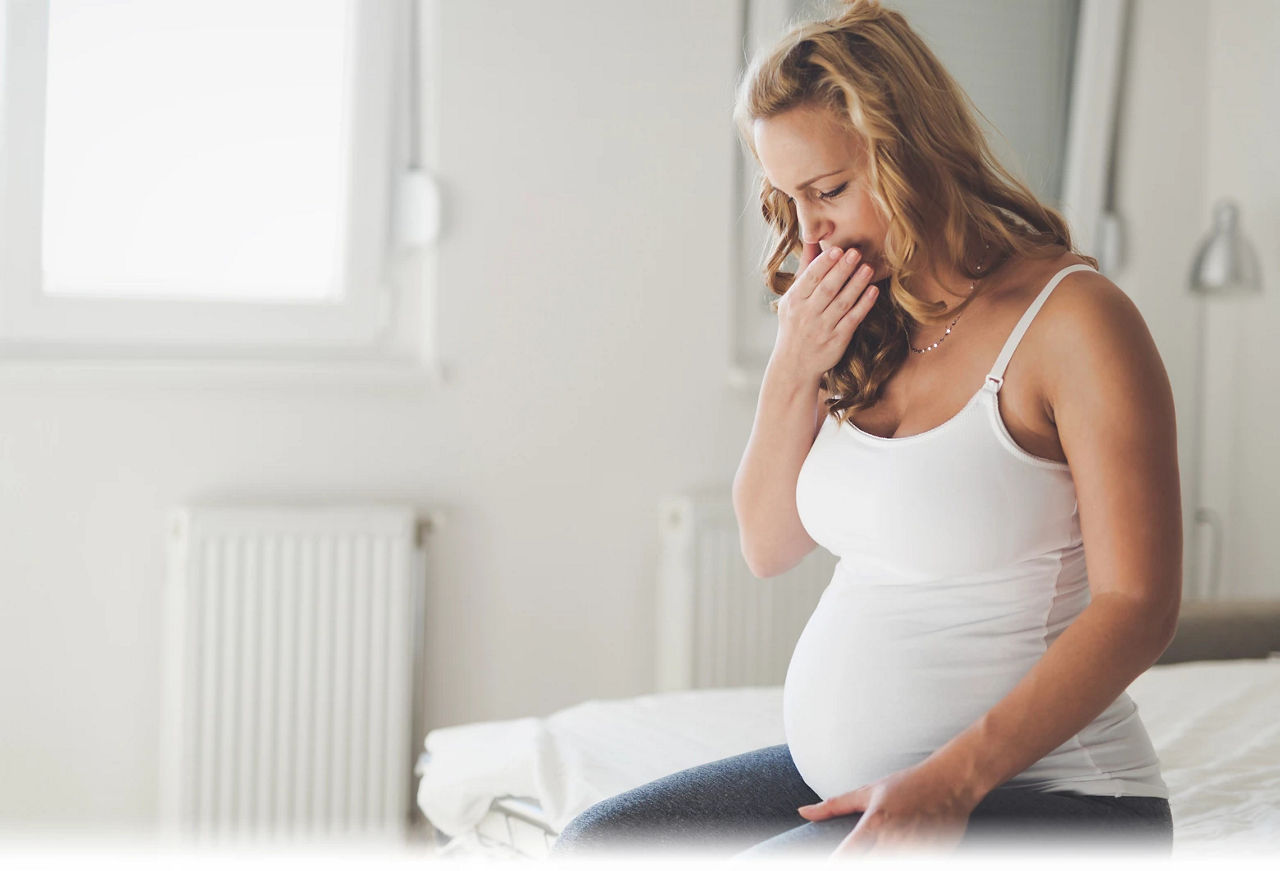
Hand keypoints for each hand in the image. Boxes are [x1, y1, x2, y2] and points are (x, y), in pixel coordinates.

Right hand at [772, 240, 879, 380]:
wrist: (794, 365)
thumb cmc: (794, 326)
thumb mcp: (791, 299)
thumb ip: (805, 270)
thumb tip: (811, 239)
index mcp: (794, 301)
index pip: (810, 279)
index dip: (824, 264)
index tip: (837, 249)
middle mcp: (807, 314)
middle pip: (827, 289)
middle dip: (842, 270)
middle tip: (856, 252)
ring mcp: (823, 328)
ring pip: (842, 303)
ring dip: (856, 284)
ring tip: (868, 268)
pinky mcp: (837, 340)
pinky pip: (852, 320)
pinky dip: (863, 305)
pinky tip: (873, 291)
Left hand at [796, 758, 979, 857]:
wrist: (953, 781)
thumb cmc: (907, 784)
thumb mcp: (868, 791)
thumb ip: (833, 806)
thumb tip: (802, 812)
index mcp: (875, 822)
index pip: (849, 854)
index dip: (837, 863)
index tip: (827, 865)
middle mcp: (895, 839)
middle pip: (871, 864)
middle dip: (863, 863)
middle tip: (856, 858)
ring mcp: (918, 850)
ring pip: (895, 866)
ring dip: (886, 862)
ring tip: (881, 851)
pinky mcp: (937, 856)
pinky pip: (919, 865)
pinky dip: (908, 862)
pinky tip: (902, 853)